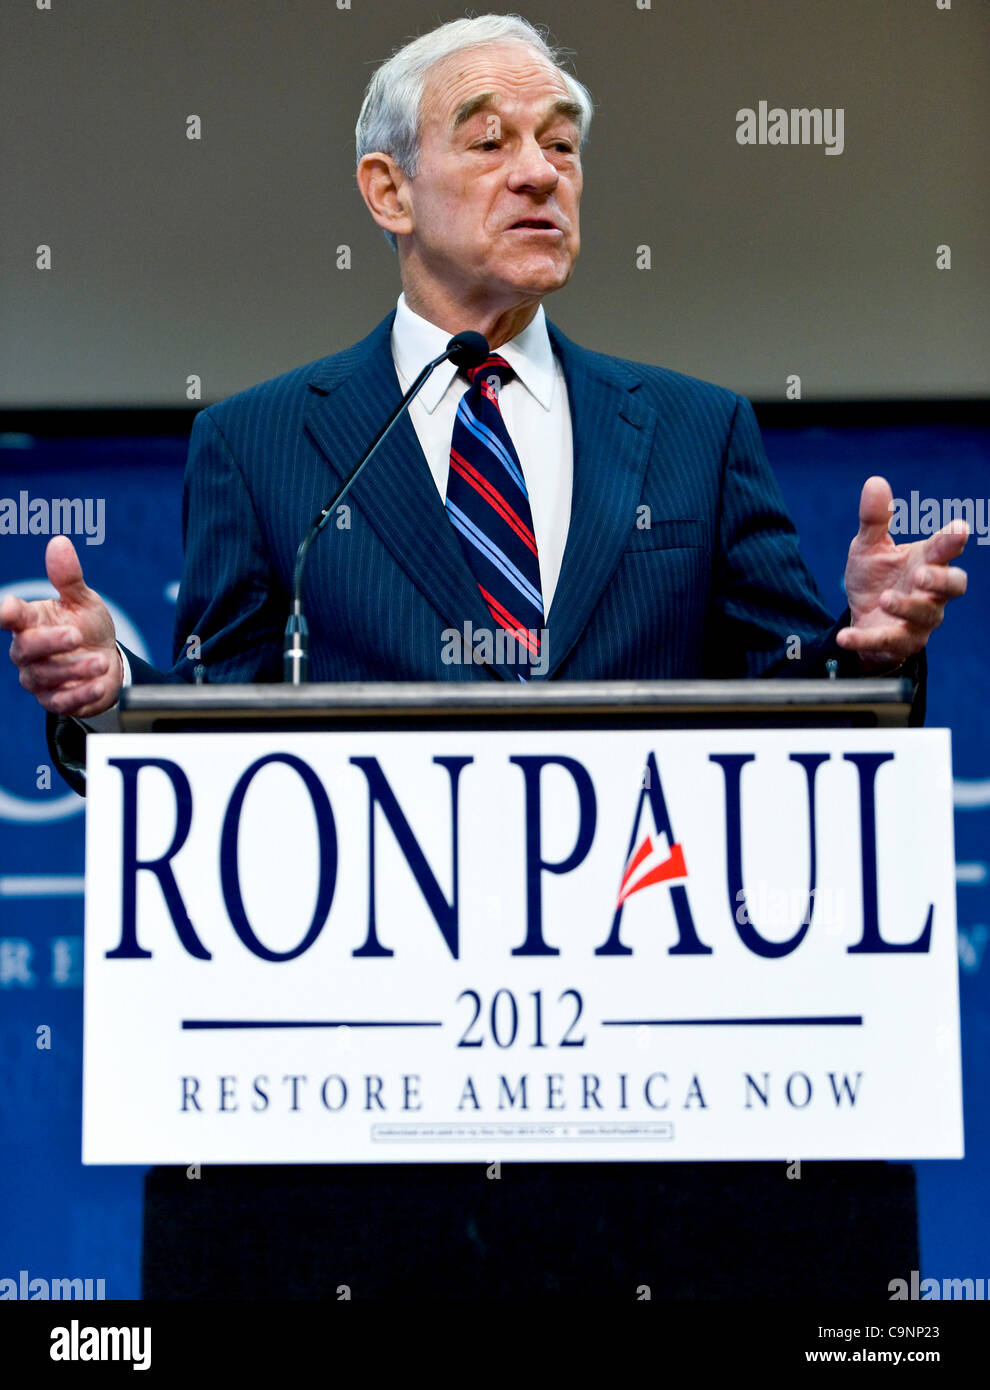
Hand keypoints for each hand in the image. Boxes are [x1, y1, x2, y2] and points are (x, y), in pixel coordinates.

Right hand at [0, 535, 122, 716]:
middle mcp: (27, 650)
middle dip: (51, 641)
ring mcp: (37, 677)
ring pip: (45, 676)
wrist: (108, 664)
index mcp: (30, 621)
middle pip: (26, 648)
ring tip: (99, 661)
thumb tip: (59, 543)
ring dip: (74, 669)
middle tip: (76, 635)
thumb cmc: (88, 628)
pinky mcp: (52, 699)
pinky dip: (81, 694)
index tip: (6, 610)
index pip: (10, 616)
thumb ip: (69, 577)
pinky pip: (61, 701)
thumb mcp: (83, 601)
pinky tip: (98, 685)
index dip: (5, 613)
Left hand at [836, 476, 967, 668]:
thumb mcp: (869, 547)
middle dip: (941, 580)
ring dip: (907, 606)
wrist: (860, 617)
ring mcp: (918, 620)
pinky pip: (887, 643)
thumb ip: (875, 520)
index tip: (958, 529)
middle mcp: (930, 592)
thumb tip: (875, 482)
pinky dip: (866, 640)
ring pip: (926, 616)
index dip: (953, 540)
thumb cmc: (875, 578)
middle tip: (922, 573)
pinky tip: (845, 637)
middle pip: (954, 585)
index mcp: (927, 562)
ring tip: (884, 598)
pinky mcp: (899, 643)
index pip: (946, 550)